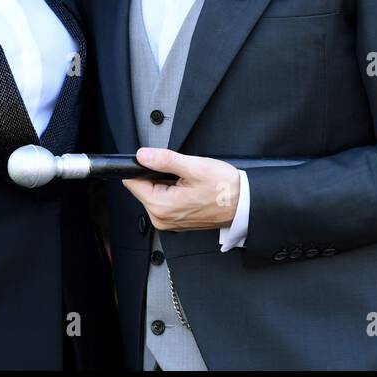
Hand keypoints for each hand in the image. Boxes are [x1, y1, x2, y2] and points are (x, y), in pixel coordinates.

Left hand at [122, 148, 239, 230]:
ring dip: (167, 183)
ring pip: (154, 193)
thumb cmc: (225, 188)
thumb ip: (164, 160)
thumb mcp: (194, 167)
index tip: (160, 163)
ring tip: (189, 182)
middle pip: (143, 188)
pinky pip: (165, 201)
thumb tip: (143, 155)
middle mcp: (161, 218)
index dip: (143, 167)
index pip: (133, 182)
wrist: (244, 205)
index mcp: (162, 206)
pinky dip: (173, 192)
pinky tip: (190, 189)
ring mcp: (168, 222)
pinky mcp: (176, 221)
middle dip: (157, 175)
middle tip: (182, 173)